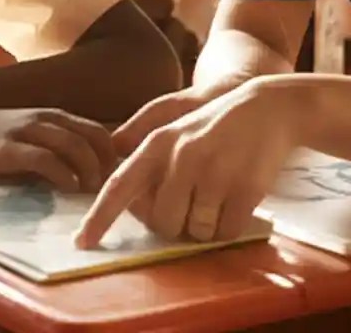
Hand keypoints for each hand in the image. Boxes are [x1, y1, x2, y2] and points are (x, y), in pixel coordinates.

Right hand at [0, 108, 115, 193]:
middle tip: (109, 192)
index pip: (100, 132)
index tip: (116, 182)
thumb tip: (85, 178)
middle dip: (108, 166)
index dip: (114, 157)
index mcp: (54, 117)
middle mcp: (46, 119)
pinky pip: (45, 158)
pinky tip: (68, 188)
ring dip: (90, 171)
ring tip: (92, 193)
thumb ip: (54, 150)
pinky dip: (63, 174)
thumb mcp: (27, 138)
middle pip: (95, 137)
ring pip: (75, 145)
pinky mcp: (9, 147)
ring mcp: (27, 131)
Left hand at [75, 78, 313, 246]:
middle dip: (177, 223)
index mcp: (158, 143)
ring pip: (197, 231)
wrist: (268, 109)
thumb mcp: (173, 126)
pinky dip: (230, 227)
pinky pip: (226, 233)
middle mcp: (182, 157)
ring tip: (219, 193)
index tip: (82, 242)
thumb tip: (116, 181)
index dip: (99, 217)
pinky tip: (237, 199)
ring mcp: (215, 173)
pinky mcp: (245, 188)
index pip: (120, 186)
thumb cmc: (214, 125)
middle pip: (163, 223)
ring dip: (206, 225)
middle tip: (193, 201)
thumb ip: (141, 151)